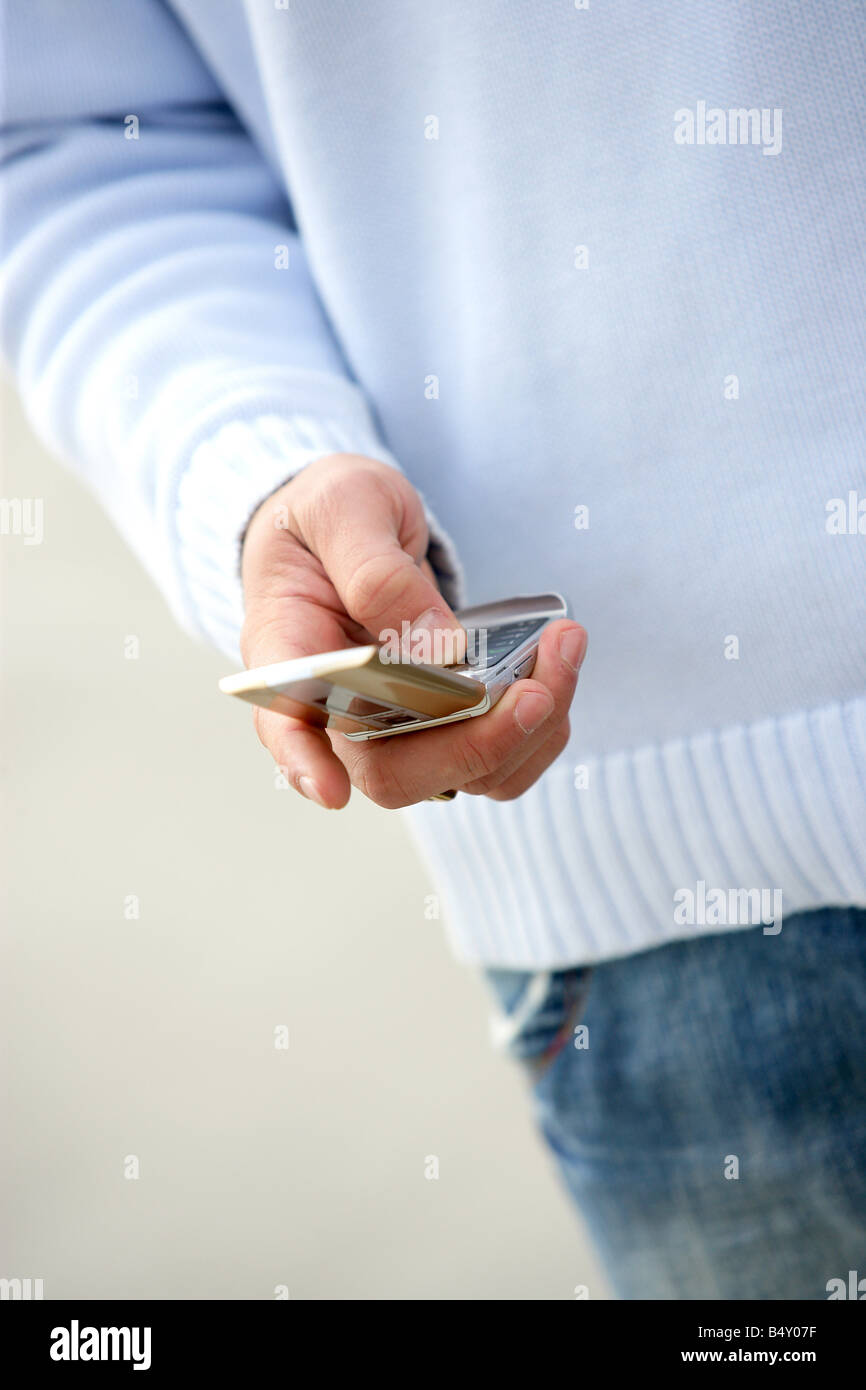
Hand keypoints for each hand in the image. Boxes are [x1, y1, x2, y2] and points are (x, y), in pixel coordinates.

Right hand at [240, 453, 586, 807]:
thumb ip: (378, 572)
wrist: (352, 521)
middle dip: (476, 744)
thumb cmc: (330, 513)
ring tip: (564, 647)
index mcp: (292, 653)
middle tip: (538, 688)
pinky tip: (556, 661)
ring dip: (526, 733)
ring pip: (457, 775)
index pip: (284, 725)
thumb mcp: (344, 506)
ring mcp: (393, 725)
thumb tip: (435, 646)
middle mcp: (337, 709)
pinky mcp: (443, 723)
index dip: (305, 764)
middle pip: (392, 771)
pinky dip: (541, 724)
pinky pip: (498, 756)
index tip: (332, 791)